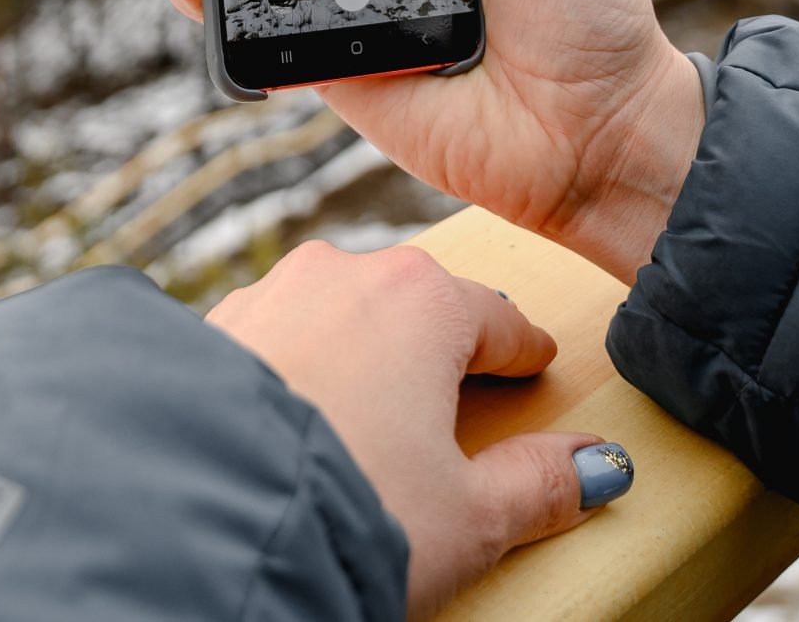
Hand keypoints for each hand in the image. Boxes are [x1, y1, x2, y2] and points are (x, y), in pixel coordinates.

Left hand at [207, 241, 630, 617]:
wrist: (199, 522)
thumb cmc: (344, 511)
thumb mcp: (469, 518)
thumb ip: (540, 483)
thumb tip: (600, 466)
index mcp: (420, 301)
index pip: (496, 319)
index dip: (522, 350)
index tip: (534, 361)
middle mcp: (339, 276)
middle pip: (412, 306)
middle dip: (436, 346)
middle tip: (458, 389)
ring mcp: (265, 296)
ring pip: (335, 315)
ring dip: (359, 354)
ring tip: (371, 414)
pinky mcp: (206, 331)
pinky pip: (273, 339)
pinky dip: (296, 369)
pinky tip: (298, 418)